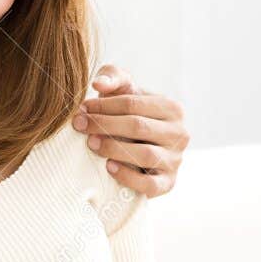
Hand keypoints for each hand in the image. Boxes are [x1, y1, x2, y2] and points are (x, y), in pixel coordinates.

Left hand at [72, 64, 188, 197]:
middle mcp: (179, 134)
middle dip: (104, 124)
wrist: (139, 149)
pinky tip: (108, 167)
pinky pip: (149, 184)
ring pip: (145, 154)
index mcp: (172, 108)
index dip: (104, 105)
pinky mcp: (168, 183)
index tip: (83, 108)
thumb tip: (99, 84)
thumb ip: (112, 77)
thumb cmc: (130, 115)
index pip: (133, 104)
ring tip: (91, 143)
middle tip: (81, 125)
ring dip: (113, 148)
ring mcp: (176, 160)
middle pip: (138, 127)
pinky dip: (127, 176)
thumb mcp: (124, 91)